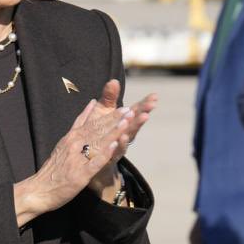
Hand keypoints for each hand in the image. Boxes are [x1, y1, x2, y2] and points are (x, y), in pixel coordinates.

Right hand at [14, 99, 128, 226]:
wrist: (39, 190)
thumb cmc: (54, 168)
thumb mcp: (64, 142)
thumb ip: (79, 124)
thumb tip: (91, 104)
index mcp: (71, 137)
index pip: (93, 123)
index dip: (109, 116)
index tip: (124, 109)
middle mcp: (74, 145)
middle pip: (97, 130)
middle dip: (114, 120)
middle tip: (130, 111)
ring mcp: (77, 159)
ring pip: (98, 143)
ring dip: (113, 132)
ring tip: (126, 123)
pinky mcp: (80, 174)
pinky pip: (94, 162)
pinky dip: (104, 153)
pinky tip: (115, 145)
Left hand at [86, 80, 158, 198]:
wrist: (89, 162)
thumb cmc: (98, 135)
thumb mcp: (102, 113)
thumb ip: (109, 97)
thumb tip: (114, 80)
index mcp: (122, 122)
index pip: (135, 110)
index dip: (144, 103)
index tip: (154, 96)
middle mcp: (124, 134)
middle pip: (135, 121)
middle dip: (144, 112)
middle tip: (153, 104)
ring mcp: (118, 146)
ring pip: (129, 135)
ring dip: (136, 126)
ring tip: (143, 117)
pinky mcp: (109, 157)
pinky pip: (115, 150)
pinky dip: (120, 144)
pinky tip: (122, 137)